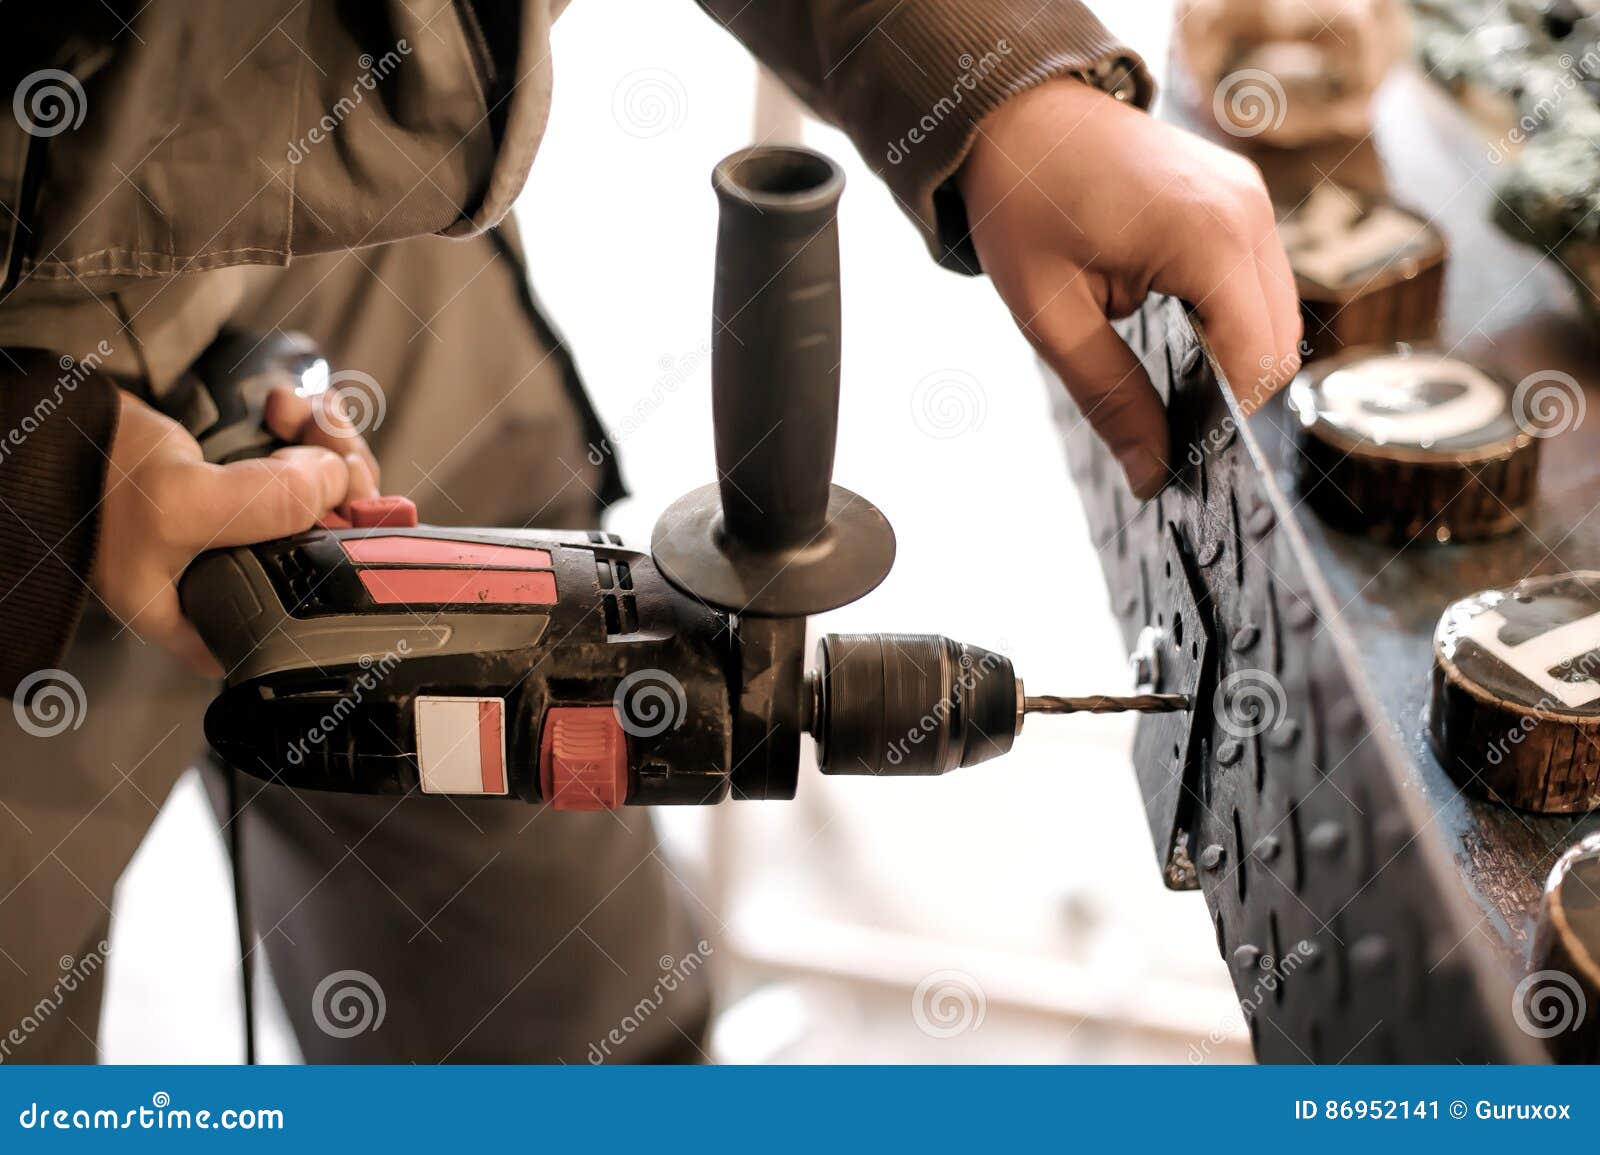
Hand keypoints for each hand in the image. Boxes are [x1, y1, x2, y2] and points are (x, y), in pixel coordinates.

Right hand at [91, 387, 378, 675]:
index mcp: (222, 616)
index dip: (355, 551)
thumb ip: (271, 505)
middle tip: (322, 432)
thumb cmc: (92, 482)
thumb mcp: (184, 505)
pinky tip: (281, 405)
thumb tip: (341, 482)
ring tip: (290, 410)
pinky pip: (302, 463)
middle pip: (335, 537)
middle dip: (342, 476)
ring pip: (326, 492)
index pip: (320, 602)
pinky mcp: (241, 488)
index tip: (357, 501)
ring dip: (326, 442)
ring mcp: (242, 532)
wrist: (42, 428)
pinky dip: (305, 429)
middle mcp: (240, 579)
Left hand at [958, 79, 1301, 498]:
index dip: (1228, 420)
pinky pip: (1259, 281)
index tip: (1185, 460)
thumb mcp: (1049, 316)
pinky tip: (1181, 339)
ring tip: (1173, 385)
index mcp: (1205, 235)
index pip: (1256, 357)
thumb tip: (1150, 475)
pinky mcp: (1242, 198)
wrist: (1019, 115)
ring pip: (1277, 315)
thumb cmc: (1023, 205)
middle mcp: (1247, 211)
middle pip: (1279, 344)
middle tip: (1171, 433)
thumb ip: (1108, 396)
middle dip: (1234, 397)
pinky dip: (1232, 321)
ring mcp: (1251, 198)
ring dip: (1235, 358)